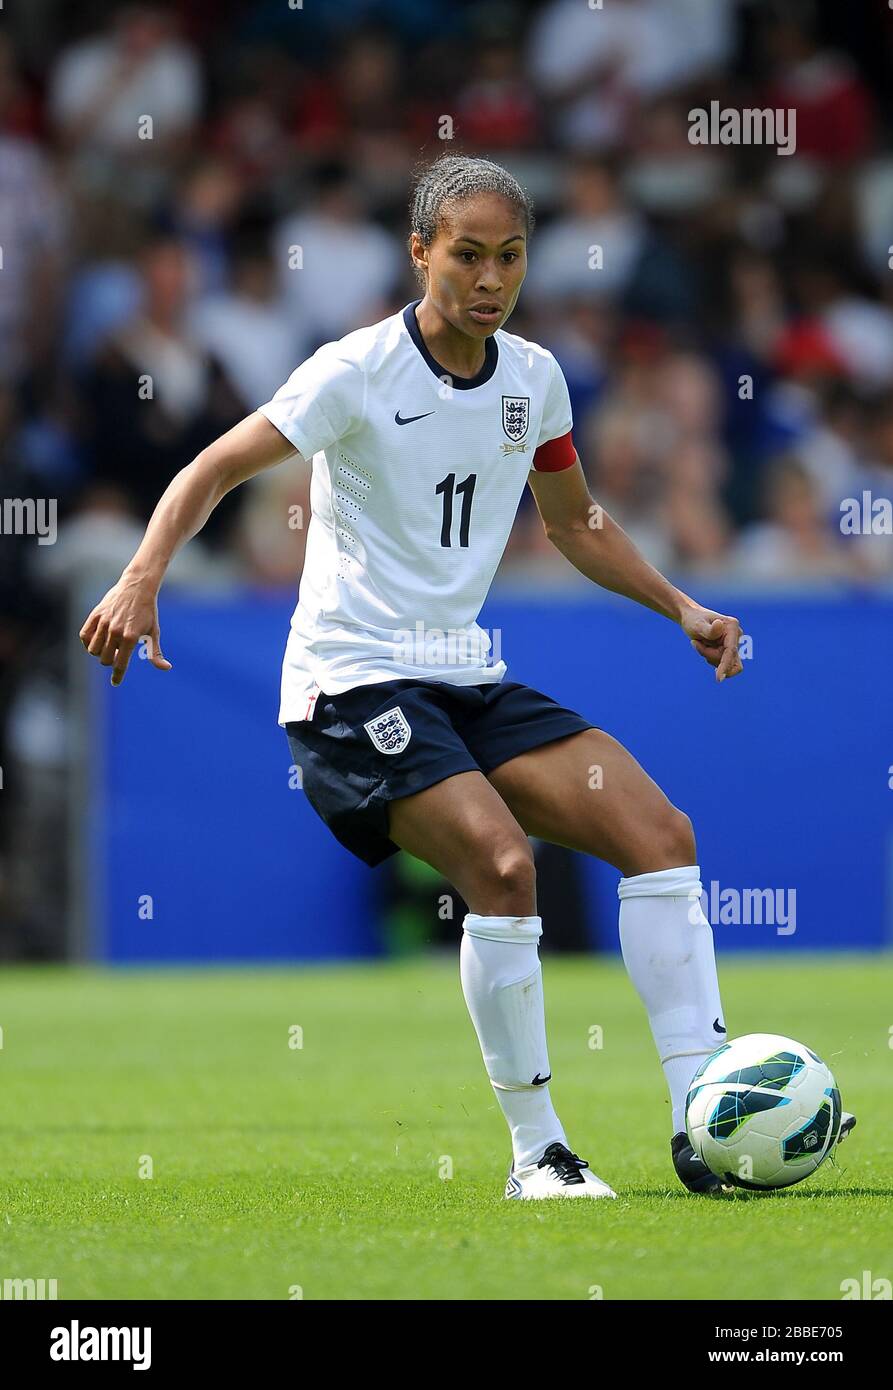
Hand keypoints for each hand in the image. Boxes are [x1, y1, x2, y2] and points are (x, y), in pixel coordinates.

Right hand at [79, 572, 171, 686]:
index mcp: (130, 638)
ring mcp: (104, 623)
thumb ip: (155, 653)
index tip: (115, 682)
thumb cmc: (147, 612)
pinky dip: (88, 642)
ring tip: (108, 646)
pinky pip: (84, 636)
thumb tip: (166, 668)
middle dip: (110, 661)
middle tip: (117, 654)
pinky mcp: (95, 616)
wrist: (137, 587)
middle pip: (105, 659)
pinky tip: (97, 640)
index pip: (120, 664)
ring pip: (93, 650)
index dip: (117, 676)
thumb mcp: (153, 632)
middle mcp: (115, 631)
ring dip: (99, 653)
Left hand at [681, 606, 742, 681]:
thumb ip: (708, 629)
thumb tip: (719, 625)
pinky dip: (708, 656)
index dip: (725, 666)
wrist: (691, 618)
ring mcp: (733, 643)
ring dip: (707, 655)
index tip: (719, 679)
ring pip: (723, 662)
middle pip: (729, 660)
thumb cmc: (693, 620)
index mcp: (732, 626)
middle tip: (696, 644)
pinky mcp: (728, 650)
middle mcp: (736, 635)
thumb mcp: (697, 625)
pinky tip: (702, 645)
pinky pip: (720, 662)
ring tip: (698, 642)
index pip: (731, 651)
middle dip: (711, 656)